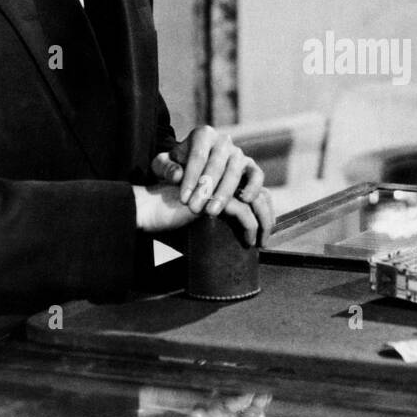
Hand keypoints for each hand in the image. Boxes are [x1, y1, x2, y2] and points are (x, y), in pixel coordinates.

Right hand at [133, 183, 269, 246]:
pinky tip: (246, 240)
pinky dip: (248, 227)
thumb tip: (247, 221)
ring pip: (255, 200)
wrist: (149, 208)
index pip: (254, 187)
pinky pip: (242, 211)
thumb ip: (221, 208)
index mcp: (223, 175)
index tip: (265, 228)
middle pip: (259, 192)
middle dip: (267, 216)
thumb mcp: (203, 208)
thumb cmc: (173, 211)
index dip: (263, 207)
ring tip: (259, 241)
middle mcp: (224, 174)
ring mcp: (220, 183)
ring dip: (262, 222)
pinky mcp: (214, 196)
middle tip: (266, 237)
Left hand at [152, 126, 274, 240]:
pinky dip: (253, 186)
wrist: (194, 170)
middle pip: (217, 164)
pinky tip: (244, 201)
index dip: (191, 178)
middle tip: (195, 209)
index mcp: (203, 134)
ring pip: (235, 171)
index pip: (198, 155)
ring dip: (224, 192)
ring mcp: (239, 153)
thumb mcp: (163, 165)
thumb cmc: (176, 167)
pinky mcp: (251, 167)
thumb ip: (165, 168)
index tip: (183, 199)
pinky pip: (256, 175)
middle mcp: (224, 141)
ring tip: (211, 212)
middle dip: (205, 189)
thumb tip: (177, 175)